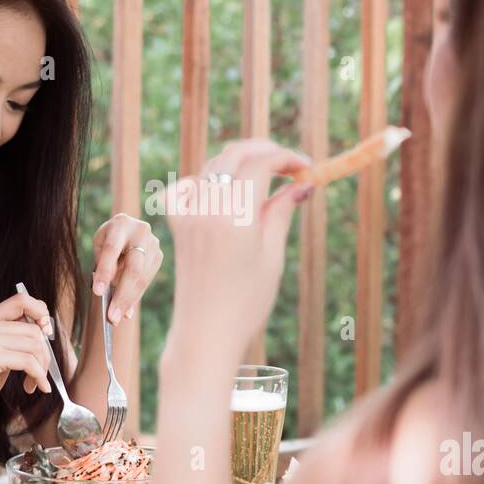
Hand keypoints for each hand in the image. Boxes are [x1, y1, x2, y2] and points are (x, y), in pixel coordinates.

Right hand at [0, 293, 55, 429]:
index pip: (21, 300)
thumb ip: (12, 340)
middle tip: (40, 372)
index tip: (46, 333)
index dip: (40, 313)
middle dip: (45, 353)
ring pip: (34, 344)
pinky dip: (38, 376)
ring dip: (41, 368)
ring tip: (34, 382)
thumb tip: (44, 330)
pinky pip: (28, 362)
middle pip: (33, 328)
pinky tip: (35, 387)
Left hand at [91, 213, 162, 323]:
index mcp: (121, 224)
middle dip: (122, 295)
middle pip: (133, 268)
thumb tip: (106, 294)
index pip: (112, 250)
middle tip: (112, 317)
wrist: (128, 227)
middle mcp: (141, 232)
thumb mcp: (99, 244)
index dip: (105, 271)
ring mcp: (153, 244)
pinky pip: (146, 281)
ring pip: (142, 278)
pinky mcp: (158, 257)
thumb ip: (103, 265)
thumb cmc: (108, 238)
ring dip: (129, 300)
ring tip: (116, 317)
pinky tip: (126, 310)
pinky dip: (135, 297)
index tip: (97, 292)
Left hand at [164, 140, 312, 356]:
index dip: (285, 157)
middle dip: (264, 151)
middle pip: (234, 155)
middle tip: (289, 165)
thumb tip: (303, 183)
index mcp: (235, 216)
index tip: (306, 166)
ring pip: (213, 166)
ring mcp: (188, 214)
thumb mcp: (272, 255)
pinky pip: (188, 186)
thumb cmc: (246, 302)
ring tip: (267, 179)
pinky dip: (208, 180)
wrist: (205, 332)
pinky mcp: (177, 224)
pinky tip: (224, 192)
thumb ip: (282, 211)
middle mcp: (207, 208)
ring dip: (241, 163)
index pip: (260, 163)